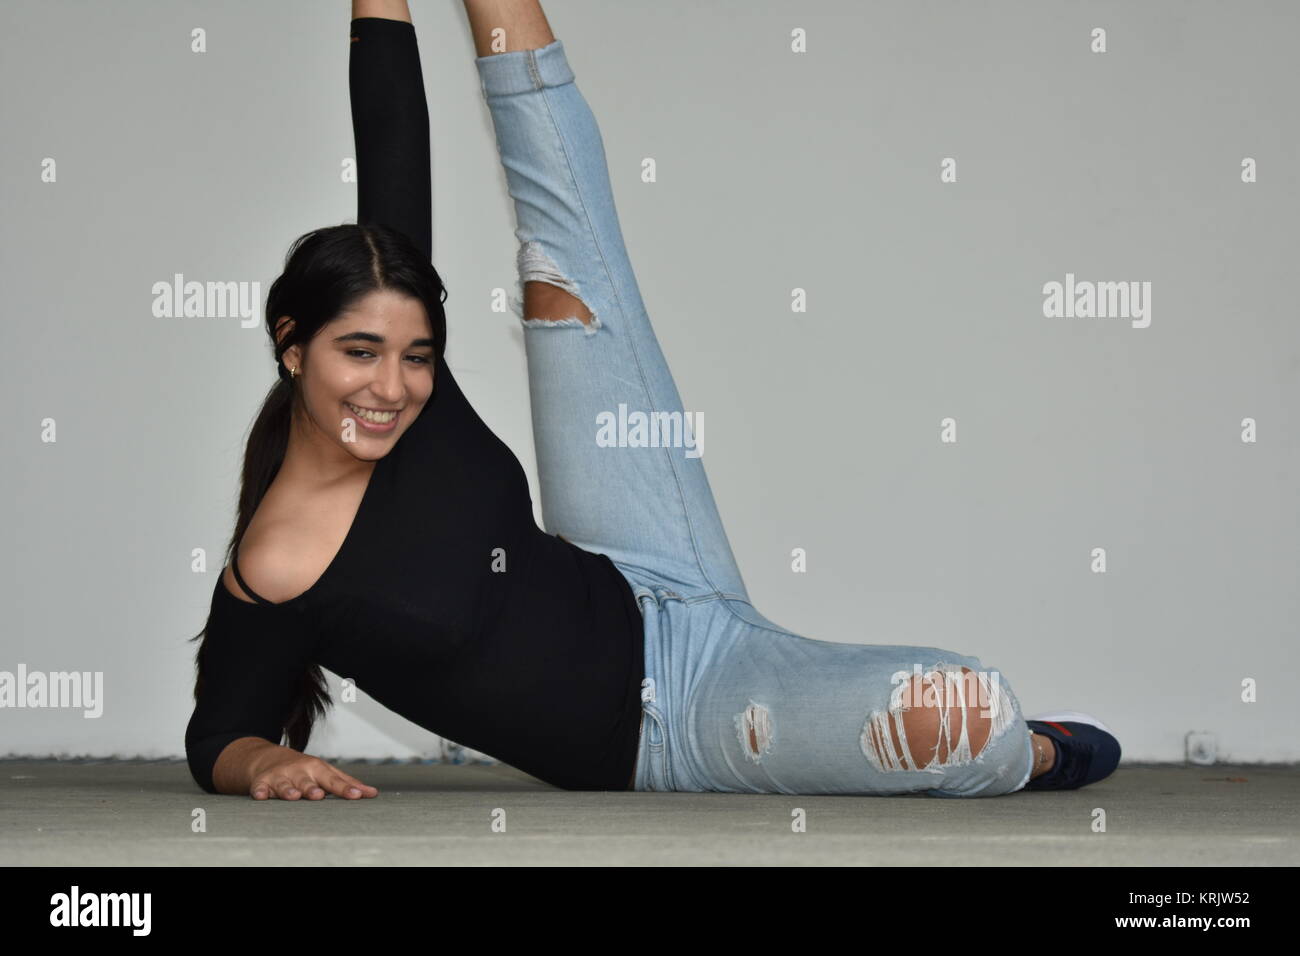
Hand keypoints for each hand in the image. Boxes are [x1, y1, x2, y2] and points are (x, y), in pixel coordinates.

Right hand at [249, 749, 378, 800]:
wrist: (268, 758)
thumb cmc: (304, 770)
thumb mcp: (325, 772)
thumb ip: (347, 783)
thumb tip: (373, 794)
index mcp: (318, 769)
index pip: (334, 781)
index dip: (346, 789)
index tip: (357, 796)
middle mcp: (299, 772)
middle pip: (307, 782)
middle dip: (312, 789)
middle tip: (318, 795)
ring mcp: (280, 776)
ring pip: (284, 785)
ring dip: (288, 790)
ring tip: (293, 796)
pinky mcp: (262, 782)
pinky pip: (259, 788)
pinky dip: (259, 791)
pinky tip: (261, 796)